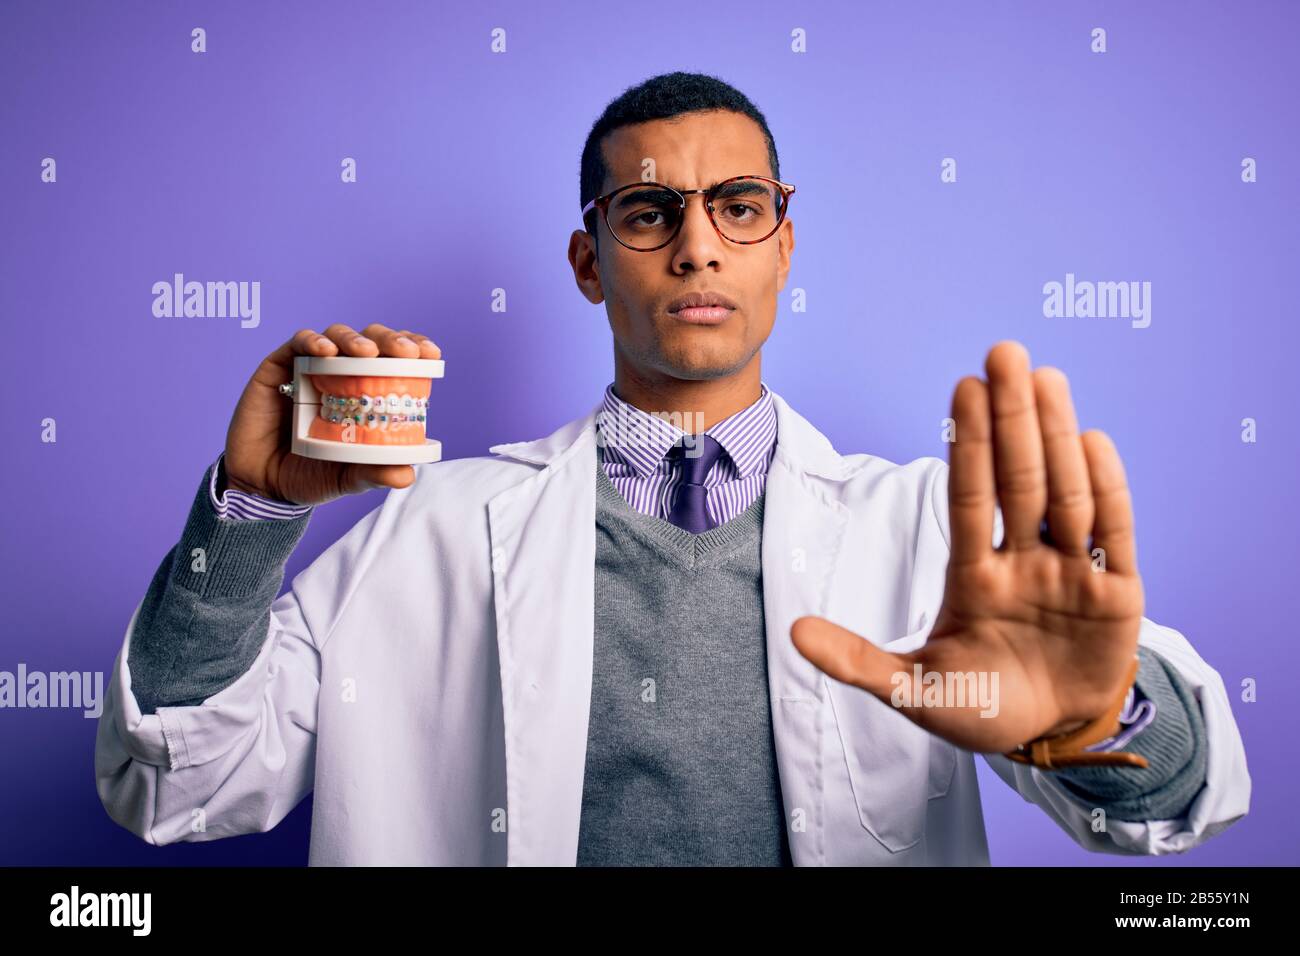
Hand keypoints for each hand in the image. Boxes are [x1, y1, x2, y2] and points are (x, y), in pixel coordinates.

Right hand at [222, 324, 441, 506]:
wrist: (262, 484)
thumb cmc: (310, 475)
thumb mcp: (348, 477)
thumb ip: (374, 473)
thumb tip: (407, 475)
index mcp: (367, 393)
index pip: (396, 360)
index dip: (415, 349)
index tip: (432, 354)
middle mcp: (342, 375)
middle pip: (372, 340)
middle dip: (391, 340)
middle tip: (405, 353)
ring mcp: (311, 368)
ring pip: (339, 335)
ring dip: (355, 339)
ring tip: (367, 353)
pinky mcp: (279, 367)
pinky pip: (299, 343)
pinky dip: (314, 341)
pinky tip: (325, 352)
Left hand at [790, 341, 1143, 754]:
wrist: (1050, 737)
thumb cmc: (979, 706)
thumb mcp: (913, 690)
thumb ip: (858, 662)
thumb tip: (792, 633)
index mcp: (972, 576)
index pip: (968, 498)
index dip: (967, 444)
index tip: (963, 386)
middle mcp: (1022, 561)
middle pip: (1016, 479)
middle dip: (1011, 419)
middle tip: (1005, 354)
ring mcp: (1070, 573)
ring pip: (1063, 493)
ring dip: (1056, 437)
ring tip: (1047, 379)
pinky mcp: (1117, 594)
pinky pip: (1113, 536)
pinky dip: (1108, 492)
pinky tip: (1093, 441)